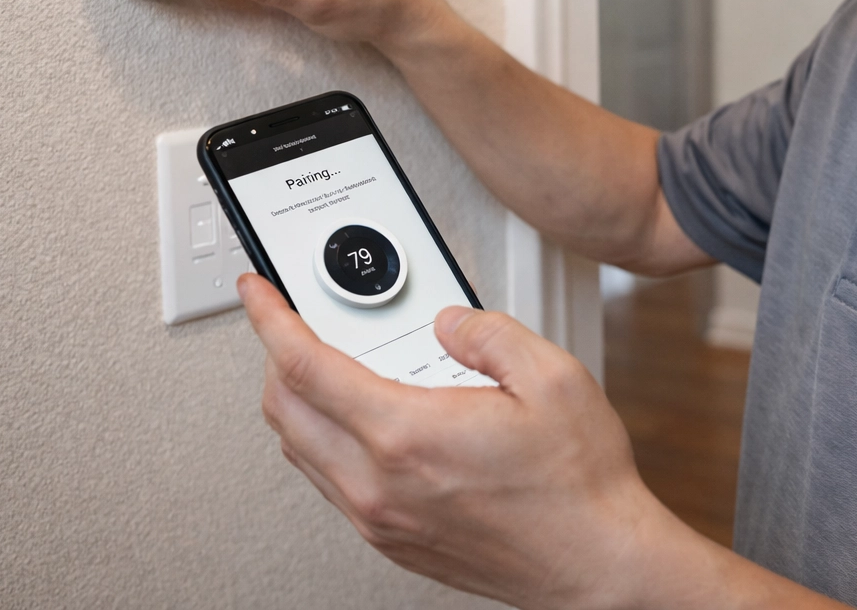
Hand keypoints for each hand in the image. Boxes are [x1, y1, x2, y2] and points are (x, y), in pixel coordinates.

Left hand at [238, 273, 671, 609]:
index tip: (259, 293)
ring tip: (331, 364)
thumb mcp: (551, 376)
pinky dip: (326, 438)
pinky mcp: (392, 540)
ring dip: (299, 400)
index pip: (305, 367)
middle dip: (277, 355)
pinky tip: (365, 418)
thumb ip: (488, 332)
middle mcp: (379, 483)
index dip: (271, 319)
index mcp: (407, 434)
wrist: (597, 563)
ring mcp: (381, 518)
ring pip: (300, 449)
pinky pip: (330, 481)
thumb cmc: (578, 485)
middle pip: (285, 410)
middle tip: (296, 323)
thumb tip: (448, 322)